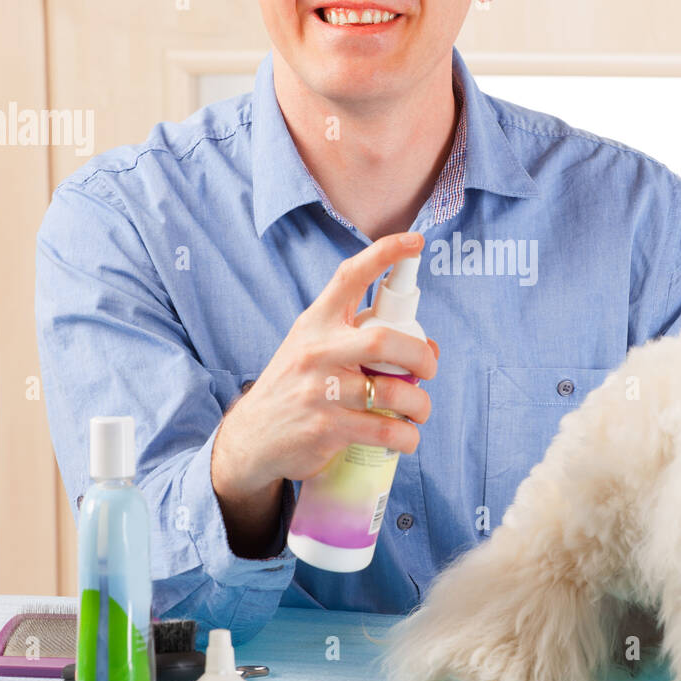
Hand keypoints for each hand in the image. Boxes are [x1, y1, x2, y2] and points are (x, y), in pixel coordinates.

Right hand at [212, 232, 439, 505]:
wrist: (251, 438)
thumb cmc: (296, 387)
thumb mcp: (316, 350)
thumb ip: (362, 341)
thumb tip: (429, 347)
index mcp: (316, 323)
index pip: (349, 277)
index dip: (384, 254)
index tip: (414, 242)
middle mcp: (316, 351)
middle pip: (382, 341)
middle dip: (419, 355)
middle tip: (429, 368)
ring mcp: (321, 391)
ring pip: (391, 392)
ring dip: (420, 404)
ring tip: (420, 410)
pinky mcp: (326, 428)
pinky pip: (384, 431)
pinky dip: (407, 437)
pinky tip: (407, 437)